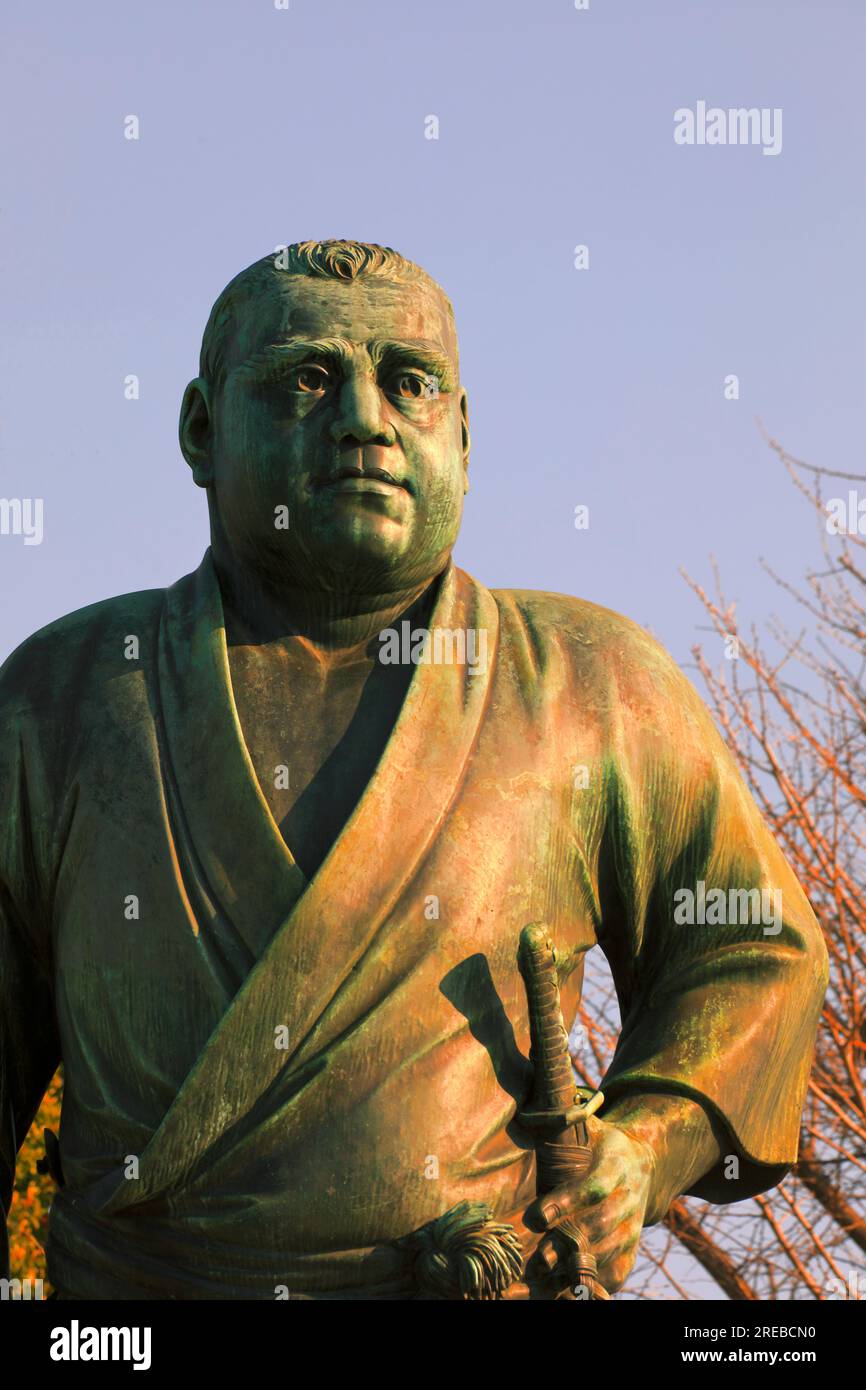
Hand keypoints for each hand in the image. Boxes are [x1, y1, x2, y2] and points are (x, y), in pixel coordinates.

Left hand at [500, 1093, 721, 1298]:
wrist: (644, 1162)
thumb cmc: (601, 1142)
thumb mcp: (589, 1124)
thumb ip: (562, 1119)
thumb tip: (527, 1110)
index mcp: (617, 1164)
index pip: (593, 1187)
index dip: (566, 1203)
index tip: (535, 1217)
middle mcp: (629, 1198)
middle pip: (602, 1226)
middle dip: (570, 1243)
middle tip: (538, 1258)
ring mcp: (633, 1226)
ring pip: (611, 1254)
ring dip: (579, 1270)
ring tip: (545, 1280)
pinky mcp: (631, 1248)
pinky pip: (619, 1273)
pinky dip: (599, 1287)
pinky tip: (570, 1294)